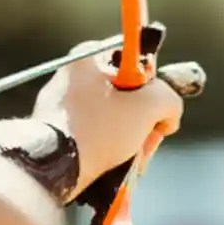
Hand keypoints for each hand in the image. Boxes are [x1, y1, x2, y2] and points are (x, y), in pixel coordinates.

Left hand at [32, 40, 185, 195]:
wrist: (53, 167)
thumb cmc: (98, 129)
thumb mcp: (149, 107)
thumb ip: (169, 100)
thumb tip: (169, 114)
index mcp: (88, 57)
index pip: (136, 62)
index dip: (153, 87)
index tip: (155, 108)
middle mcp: (70, 75)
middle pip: (125, 94)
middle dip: (142, 121)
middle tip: (146, 139)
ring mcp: (59, 104)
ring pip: (111, 118)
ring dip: (129, 139)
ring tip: (130, 159)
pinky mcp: (54, 130)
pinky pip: (92, 134)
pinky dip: (107, 149)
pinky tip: (113, 165)